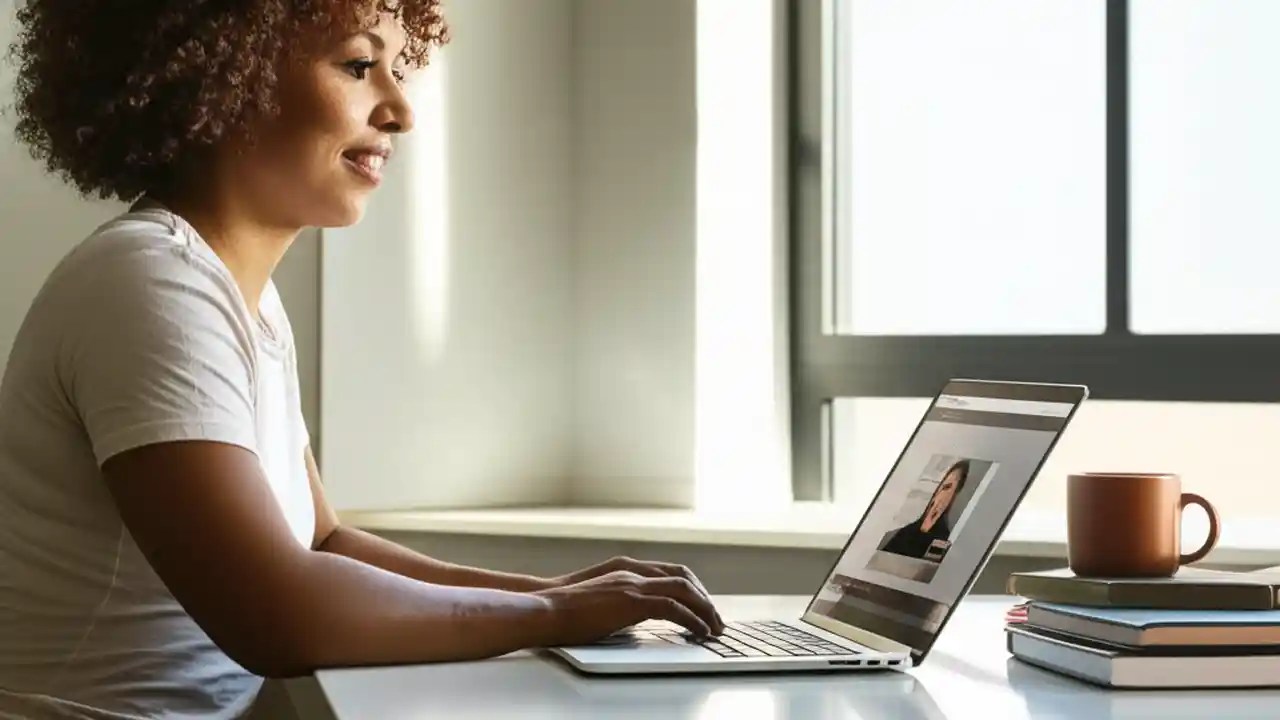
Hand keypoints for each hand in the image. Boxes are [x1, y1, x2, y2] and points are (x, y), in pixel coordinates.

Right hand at [533, 570, 725, 646]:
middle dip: (704, 598)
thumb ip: (621, 602)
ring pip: (684, 590)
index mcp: (626, 570)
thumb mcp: (601, 601)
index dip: (692, 588)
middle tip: (716, 619)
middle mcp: (633, 572)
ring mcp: (633, 584)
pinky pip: (674, 608)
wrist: (546, 610)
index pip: (671, 571)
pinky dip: (693, 620)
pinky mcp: (632, 601)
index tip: (702, 605)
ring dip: (704, 610)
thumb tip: (636, 617)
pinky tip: (700, 632)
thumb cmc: (566, 611)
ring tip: (715, 628)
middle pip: (683, 577)